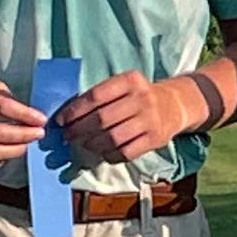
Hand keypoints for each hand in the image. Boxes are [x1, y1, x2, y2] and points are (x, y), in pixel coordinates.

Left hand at [59, 70, 189, 165]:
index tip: (61, 120)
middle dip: (79, 129)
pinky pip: (126, 152)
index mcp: (130, 81)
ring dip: (92, 143)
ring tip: (82, 144)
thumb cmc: (139, 96)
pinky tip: (102, 152)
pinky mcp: (155, 139)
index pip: (96, 96)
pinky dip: (109, 155)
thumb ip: (101, 96)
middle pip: (102, 118)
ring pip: (113, 137)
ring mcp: (150, 120)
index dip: (75, 110)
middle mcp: (142, 99)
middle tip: (67, 135)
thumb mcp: (124, 85)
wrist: (175, 104)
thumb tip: (69, 115)